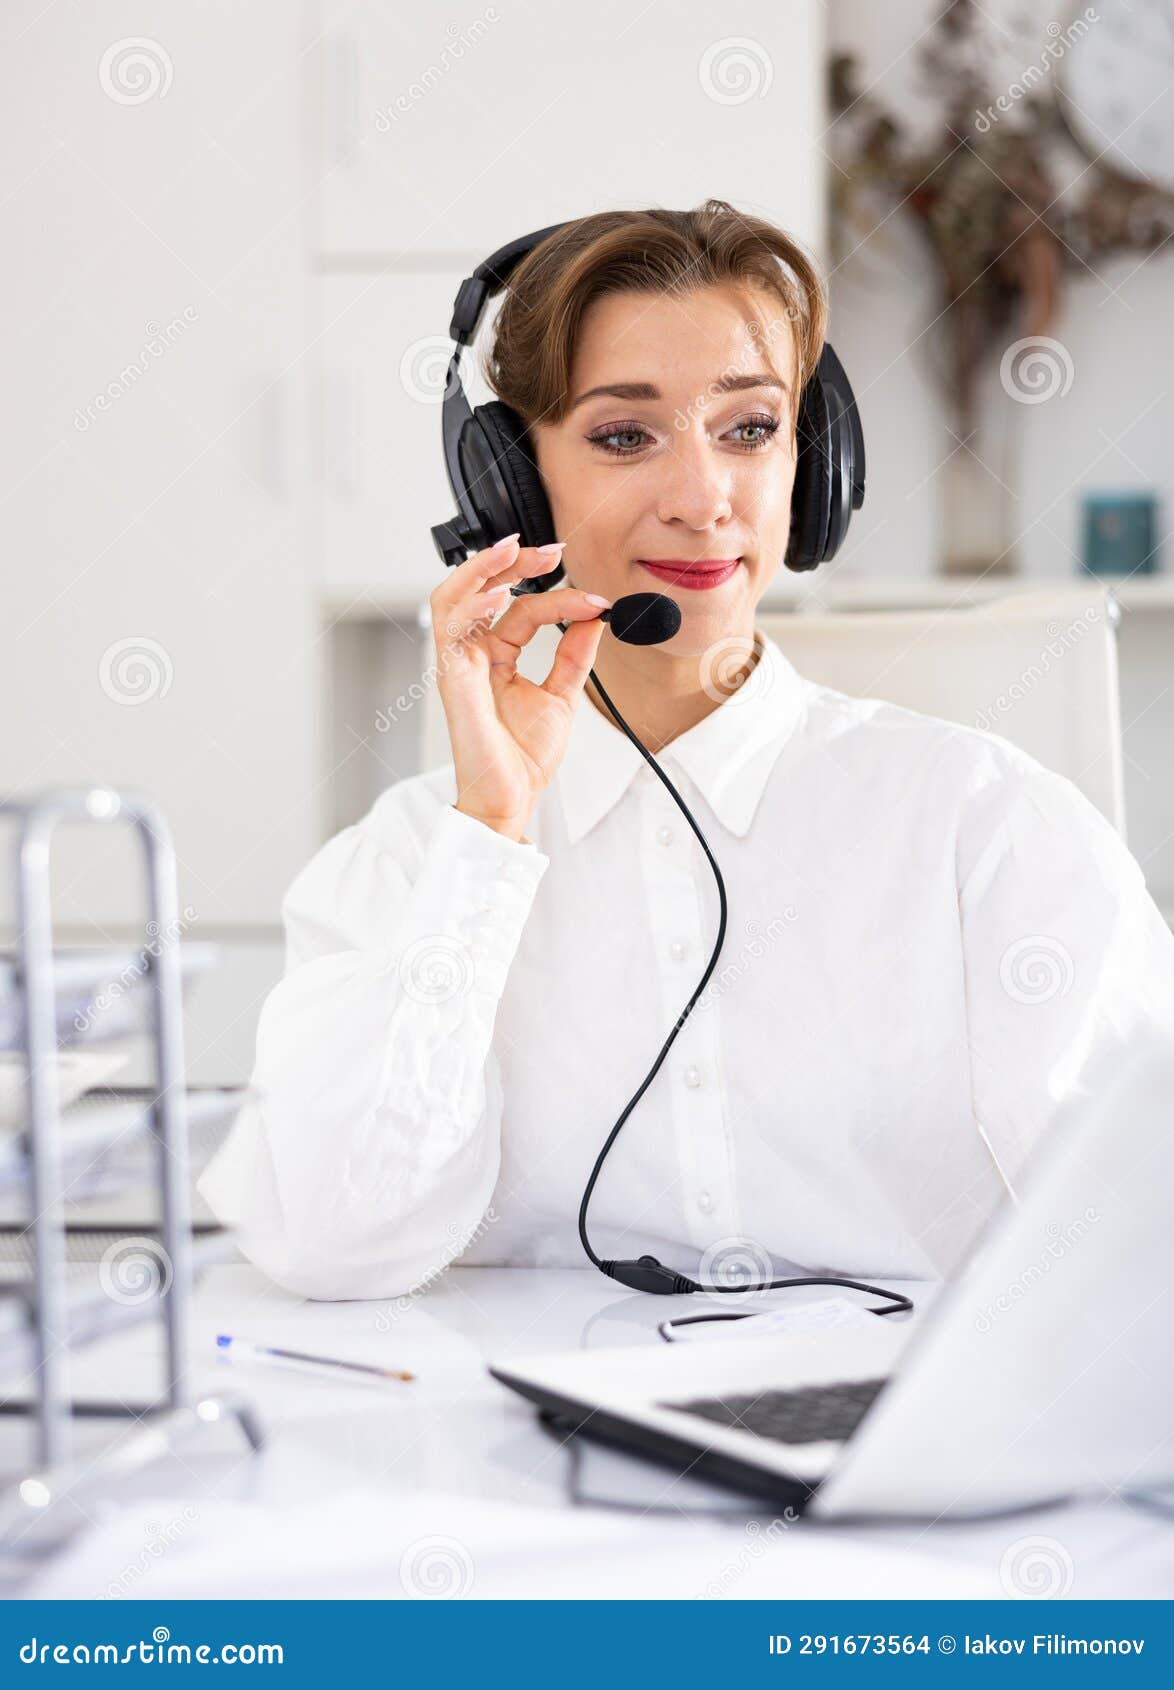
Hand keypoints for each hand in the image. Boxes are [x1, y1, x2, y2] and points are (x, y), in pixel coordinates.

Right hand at [430, 533, 610, 841]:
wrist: (512, 797)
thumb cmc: (523, 757)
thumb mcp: (562, 695)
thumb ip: (574, 655)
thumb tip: (595, 617)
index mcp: (495, 656)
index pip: (522, 608)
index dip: (559, 596)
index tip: (597, 600)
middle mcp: (472, 654)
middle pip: (481, 589)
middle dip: (512, 562)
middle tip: (551, 550)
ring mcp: (458, 664)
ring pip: (454, 597)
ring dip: (482, 568)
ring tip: (514, 550)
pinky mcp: (451, 677)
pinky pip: (450, 628)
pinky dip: (471, 602)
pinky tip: (499, 590)